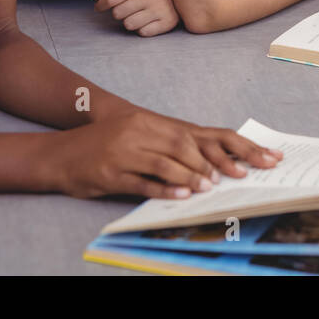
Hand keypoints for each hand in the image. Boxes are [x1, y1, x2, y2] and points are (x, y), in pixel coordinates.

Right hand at [46, 108, 282, 199]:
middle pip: (186, 145)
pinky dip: (164, 189)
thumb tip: (209, 161)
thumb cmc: (106, 145)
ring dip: (190, 175)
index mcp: (152, 122)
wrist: (61, 152)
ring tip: (210, 187)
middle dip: (217, 161)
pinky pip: (142, 181)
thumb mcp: (139, 137)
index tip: (256, 157)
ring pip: (165, 162)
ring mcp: (125, 152)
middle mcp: (141, 132)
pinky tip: (181, 195)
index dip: (231, 146)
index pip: (200, 134)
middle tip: (239, 175)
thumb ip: (169, 144)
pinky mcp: (110, 172)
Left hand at [92, 0, 179, 35]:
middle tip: (130, 6)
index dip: (101, 4)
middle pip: (118, 14)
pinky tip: (150, 19)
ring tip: (141, 12)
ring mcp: (160, 10)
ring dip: (131, 21)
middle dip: (120, 11)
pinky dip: (143, 28)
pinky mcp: (168, 23)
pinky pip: (142, 33)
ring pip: (129, 25)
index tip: (100, 6)